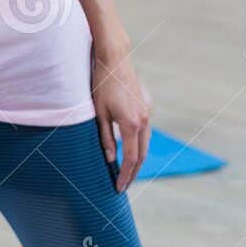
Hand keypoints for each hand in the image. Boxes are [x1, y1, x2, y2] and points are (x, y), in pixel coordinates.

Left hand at [91, 35, 150, 192]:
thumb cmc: (101, 84)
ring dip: (137, 158)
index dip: (125, 175)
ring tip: (126, 171)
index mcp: (132, 124)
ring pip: (145, 143)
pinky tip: (129, 148)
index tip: (119, 188)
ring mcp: (147, 112)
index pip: (131, 158)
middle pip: (141, 154)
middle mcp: (144, 120)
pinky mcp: (146, 106)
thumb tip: (110, 159)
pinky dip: (138, 143)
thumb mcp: (98, 112)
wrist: (114, 58)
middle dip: (133, 171)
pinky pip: (144, 130)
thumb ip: (104, 137)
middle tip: (123, 185)